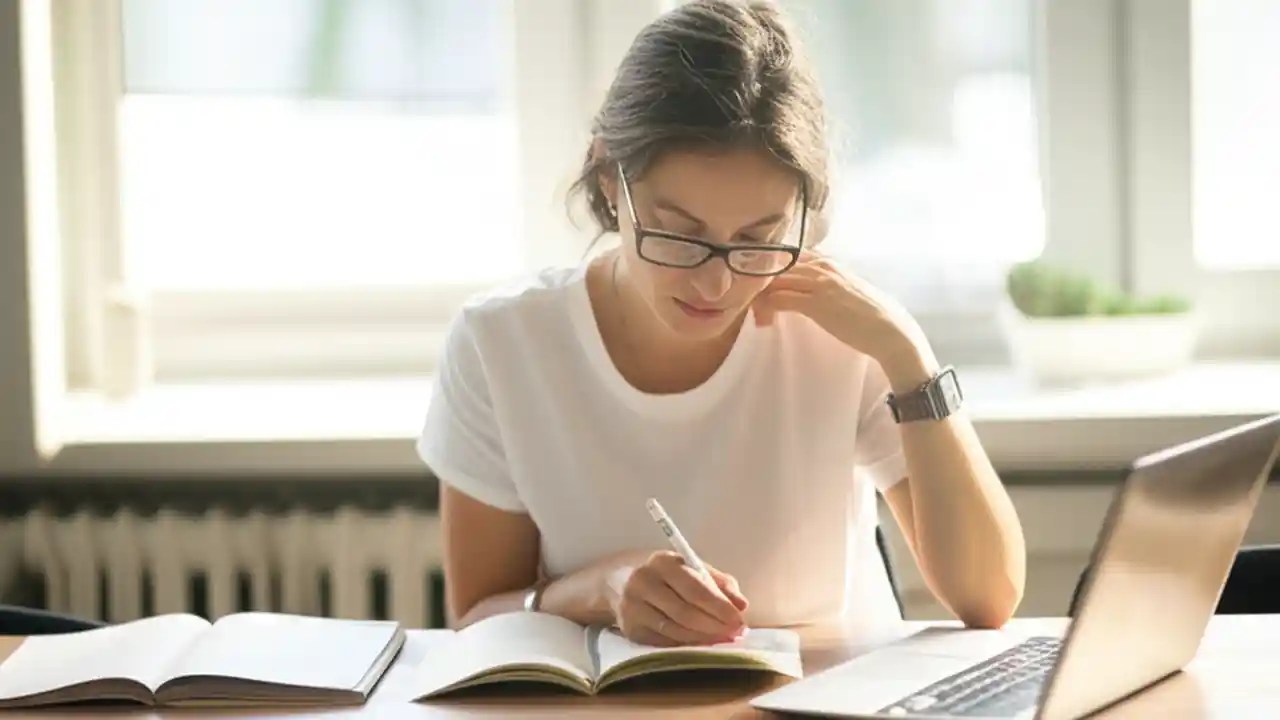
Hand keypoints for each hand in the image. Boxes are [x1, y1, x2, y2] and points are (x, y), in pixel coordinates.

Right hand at [604, 551, 748, 646]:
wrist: (618, 580)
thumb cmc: (665, 574)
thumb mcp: (691, 567)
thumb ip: (719, 583)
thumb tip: (741, 605)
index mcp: (663, 562)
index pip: (695, 589)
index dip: (719, 607)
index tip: (739, 620)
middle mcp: (644, 582)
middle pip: (685, 613)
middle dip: (714, 626)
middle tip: (734, 634)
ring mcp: (633, 607)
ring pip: (675, 630)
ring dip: (703, 638)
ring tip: (722, 639)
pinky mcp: (630, 628)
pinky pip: (664, 641)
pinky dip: (686, 644)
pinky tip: (701, 643)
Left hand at [753, 251, 933, 374]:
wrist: (890, 330)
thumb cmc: (872, 314)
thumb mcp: (848, 289)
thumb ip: (829, 283)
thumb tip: (811, 289)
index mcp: (829, 262)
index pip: (790, 258)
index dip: (773, 272)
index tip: (763, 288)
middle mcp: (823, 267)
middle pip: (778, 267)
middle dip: (761, 285)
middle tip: (754, 305)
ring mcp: (819, 283)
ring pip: (775, 281)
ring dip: (761, 298)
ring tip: (758, 315)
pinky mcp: (816, 303)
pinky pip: (780, 299)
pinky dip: (766, 308)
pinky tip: (764, 320)